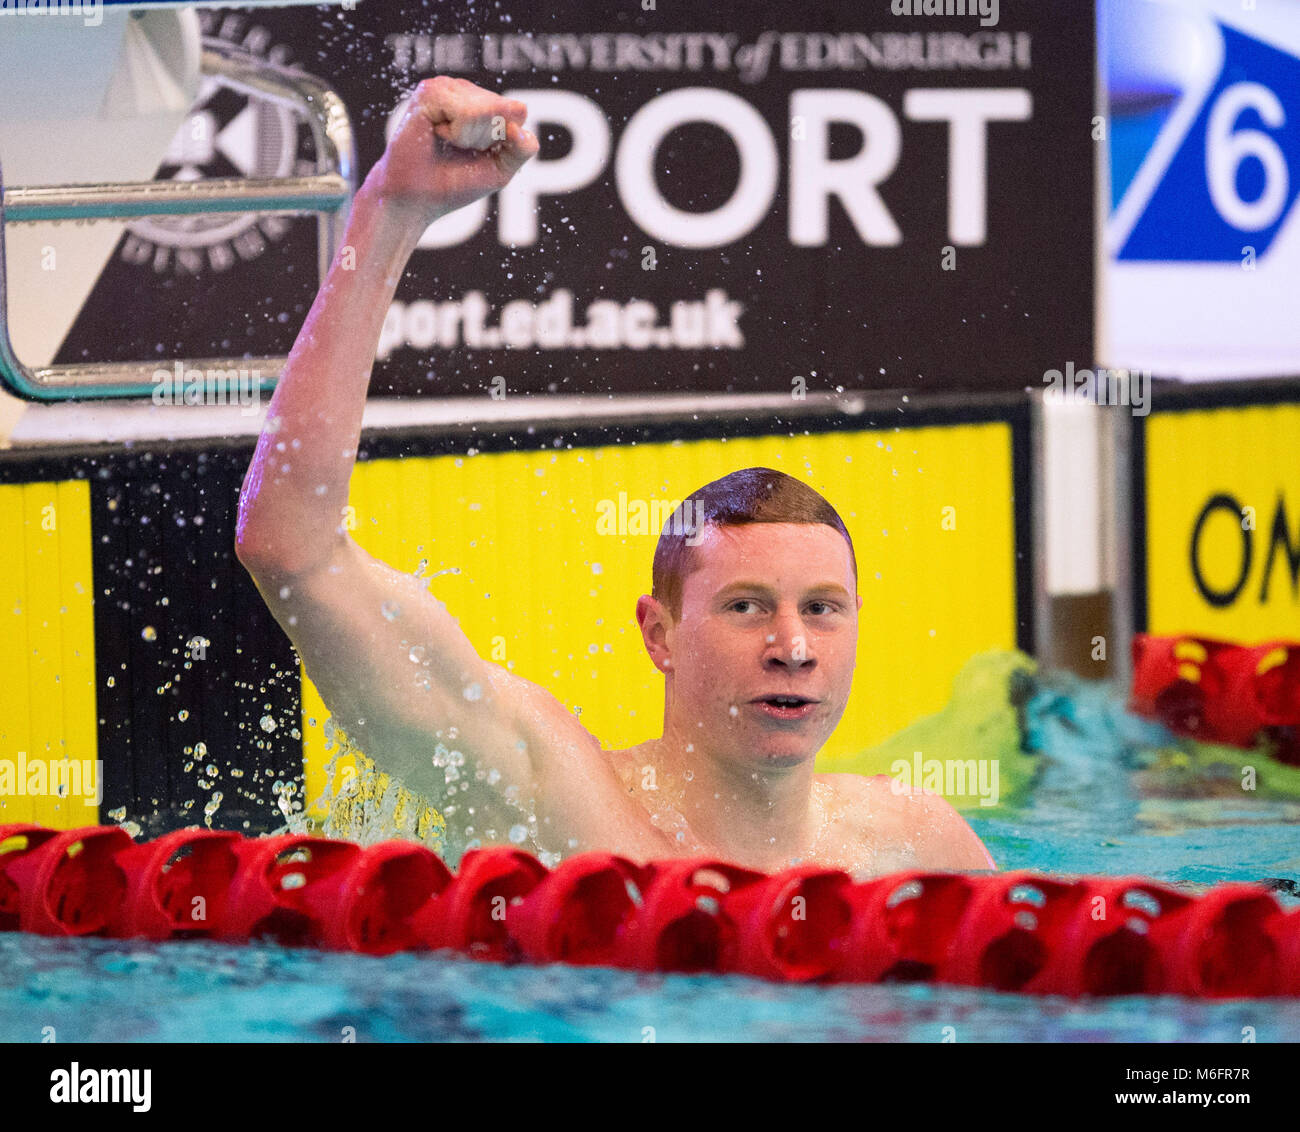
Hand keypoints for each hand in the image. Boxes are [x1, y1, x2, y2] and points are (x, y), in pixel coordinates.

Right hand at [368, 76, 538, 225]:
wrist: (416, 197)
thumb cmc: (455, 182)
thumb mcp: (500, 170)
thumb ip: (522, 148)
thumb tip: (521, 122)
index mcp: (487, 105)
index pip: (518, 112)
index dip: (502, 142)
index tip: (478, 153)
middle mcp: (468, 92)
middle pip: (503, 110)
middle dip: (484, 140)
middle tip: (458, 149)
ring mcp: (448, 87)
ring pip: (485, 110)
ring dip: (469, 137)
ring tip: (446, 142)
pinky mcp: (430, 91)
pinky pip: (467, 112)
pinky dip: (456, 133)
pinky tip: (437, 135)